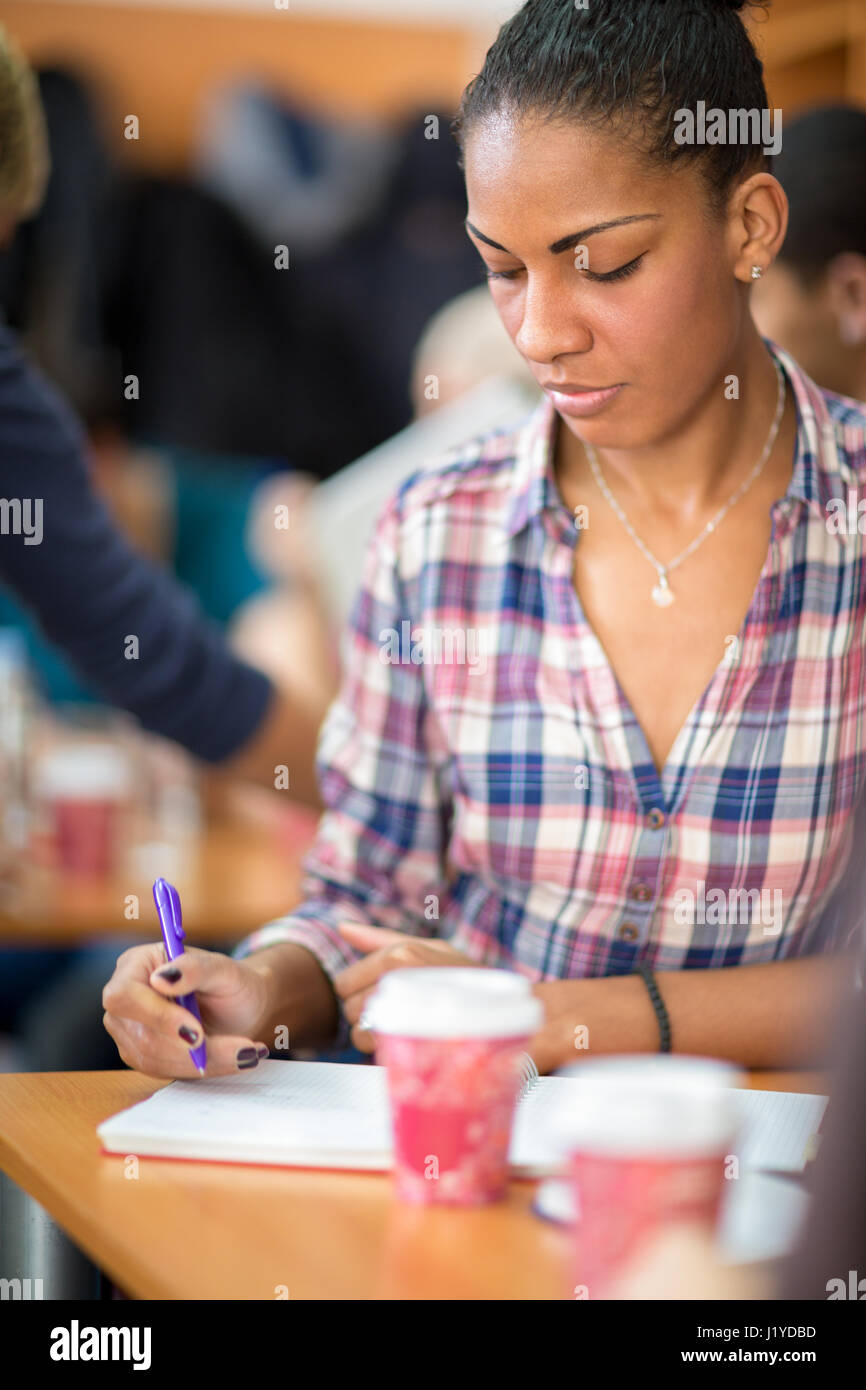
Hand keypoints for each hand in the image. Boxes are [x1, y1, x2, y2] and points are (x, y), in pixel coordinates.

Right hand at [102, 942, 273, 1077]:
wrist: (240, 1007)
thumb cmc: (231, 982)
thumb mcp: (223, 969)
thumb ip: (195, 968)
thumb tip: (162, 979)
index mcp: (137, 965)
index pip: (125, 996)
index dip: (157, 1017)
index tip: (196, 1031)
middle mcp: (125, 998)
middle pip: (140, 1035)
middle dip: (188, 1049)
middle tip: (239, 1049)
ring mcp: (130, 1030)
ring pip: (153, 1059)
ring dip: (201, 1061)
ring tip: (244, 1053)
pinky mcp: (142, 1055)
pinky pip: (164, 1071)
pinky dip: (201, 1068)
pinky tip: (231, 1058)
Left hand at [334, 922, 480, 1052]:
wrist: (505, 1013)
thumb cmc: (466, 977)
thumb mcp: (430, 948)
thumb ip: (380, 939)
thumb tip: (341, 927)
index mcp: (399, 955)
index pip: (342, 983)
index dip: (359, 992)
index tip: (385, 994)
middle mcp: (398, 980)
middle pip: (349, 1009)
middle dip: (367, 1014)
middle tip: (399, 1011)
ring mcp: (404, 1011)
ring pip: (358, 1033)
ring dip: (375, 1036)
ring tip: (405, 1028)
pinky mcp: (411, 1042)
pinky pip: (376, 1052)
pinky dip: (387, 1052)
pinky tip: (410, 1043)